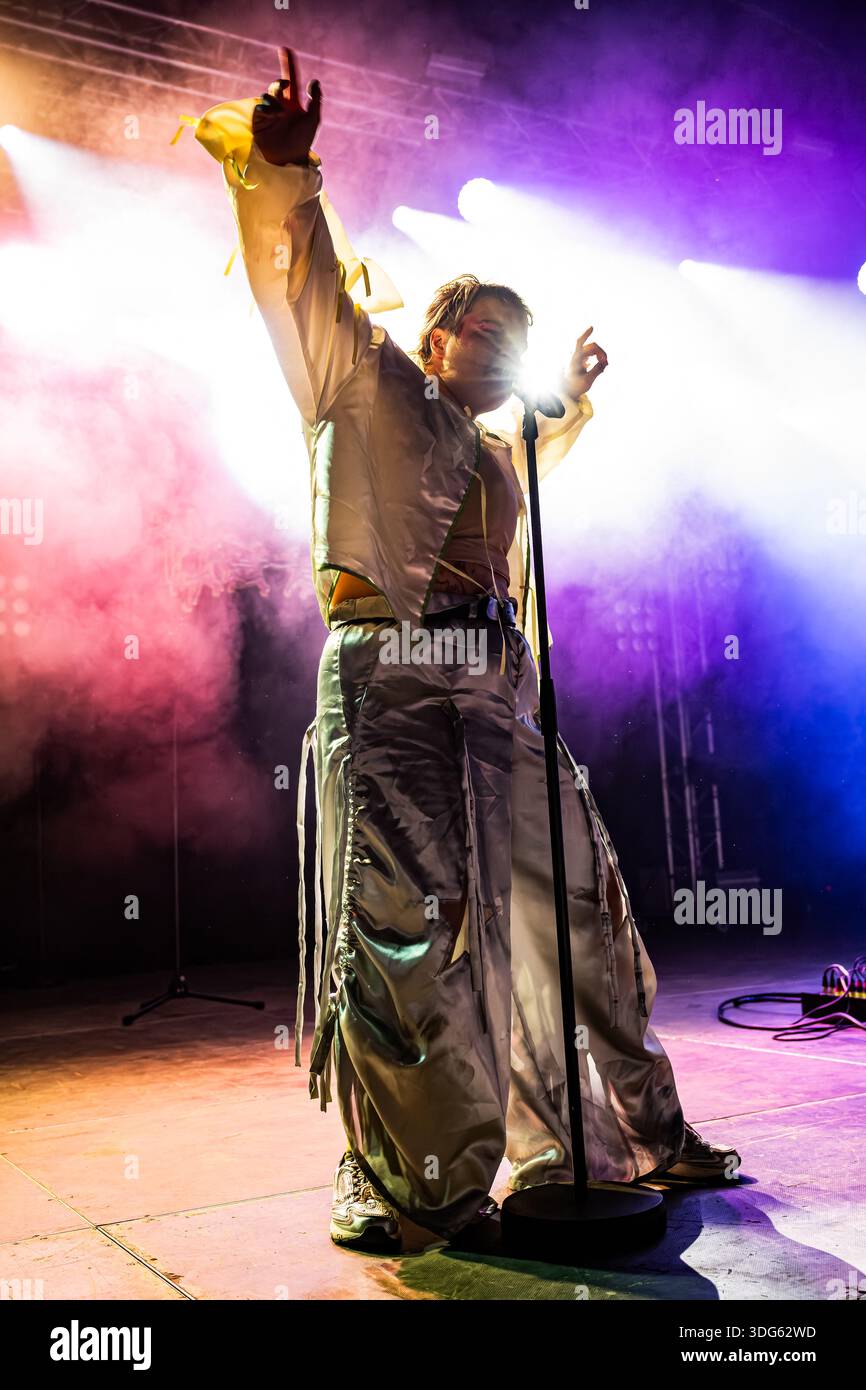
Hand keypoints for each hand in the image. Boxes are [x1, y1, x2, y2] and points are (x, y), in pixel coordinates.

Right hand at [252, 46, 321, 165]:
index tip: (286, 49)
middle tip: (285, 86)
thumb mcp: (313, 120)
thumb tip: (315, 81)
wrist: (285, 159)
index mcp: (295, 104)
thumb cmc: (302, 142)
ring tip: (281, 115)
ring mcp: (269, 111)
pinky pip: (263, 103)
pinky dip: (269, 107)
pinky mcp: (259, 117)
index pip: (292, 80)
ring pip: (270, 93)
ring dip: (277, 99)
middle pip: (278, 84)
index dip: (289, 64)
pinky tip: (274, 117)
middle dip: (280, 82)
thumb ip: (316, 100)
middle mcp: (281, 105)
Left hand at [562, 326, 607, 399]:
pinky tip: (601, 365)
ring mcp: (578, 356)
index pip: (579, 343)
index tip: (592, 327)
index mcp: (574, 359)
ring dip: (600, 355)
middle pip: (592, 346)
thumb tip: (605, 363)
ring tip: (604, 365)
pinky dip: (597, 357)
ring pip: (593, 349)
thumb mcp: (587, 381)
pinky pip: (591, 353)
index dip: (585, 334)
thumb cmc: (574, 386)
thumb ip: (597, 371)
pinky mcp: (581, 359)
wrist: (566, 391)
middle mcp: (576, 355)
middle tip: (606, 364)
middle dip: (601, 352)